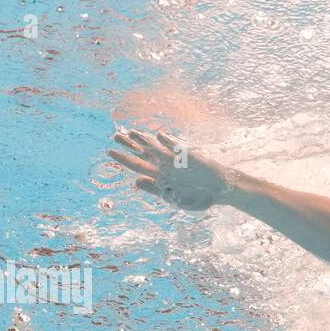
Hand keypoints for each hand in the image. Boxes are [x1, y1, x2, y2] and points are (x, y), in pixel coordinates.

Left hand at [108, 128, 229, 211]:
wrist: (219, 189)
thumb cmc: (198, 196)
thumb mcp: (175, 198)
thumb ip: (155, 189)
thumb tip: (136, 182)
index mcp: (159, 177)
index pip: (137, 165)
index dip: (124, 158)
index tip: (109, 152)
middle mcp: (164, 165)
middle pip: (143, 153)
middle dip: (129, 145)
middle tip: (115, 136)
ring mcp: (175, 159)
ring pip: (156, 147)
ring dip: (143, 139)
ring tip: (130, 132)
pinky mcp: (188, 154)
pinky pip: (175, 146)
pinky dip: (167, 142)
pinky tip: (158, 136)